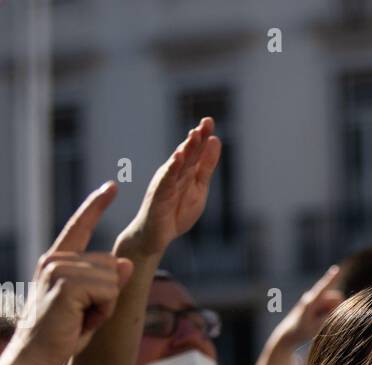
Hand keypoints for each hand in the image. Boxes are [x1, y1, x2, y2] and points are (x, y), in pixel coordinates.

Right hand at [0, 182, 133, 364]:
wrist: (33, 359)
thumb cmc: (59, 337)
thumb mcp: (89, 306)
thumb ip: (107, 283)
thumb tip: (127, 263)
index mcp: (56, 261)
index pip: (79, 226)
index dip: (96, 205)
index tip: (112, 187)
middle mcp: (54, 260)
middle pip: (110, 264)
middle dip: (108, 296)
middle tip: (82, 317)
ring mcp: (58, 270)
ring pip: (112, 279)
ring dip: (105, 306)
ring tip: (79, 320)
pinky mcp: (66, 284)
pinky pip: (108, 291)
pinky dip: (103, 312)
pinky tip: (80, 322)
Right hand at [118, 117, 221, 257]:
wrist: (156, 236)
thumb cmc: (176, 212)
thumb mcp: (198, 188)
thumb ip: (206, 167)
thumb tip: (215, 141)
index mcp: (185, 171)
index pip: (195, 151)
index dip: (202, 136)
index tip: (209, 121)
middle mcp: (174, 173)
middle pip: (187, 153)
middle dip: (196, 138)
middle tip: (206, 122)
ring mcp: (166, 183)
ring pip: (177, 164)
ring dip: (185, 149)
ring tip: (194, 135)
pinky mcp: (159, 195)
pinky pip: (166, 180)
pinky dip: (172, 168)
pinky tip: (177, 158)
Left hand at [275, 265, 342, 347]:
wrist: (288, 333)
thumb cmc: (300, 331)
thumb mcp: (315, 328)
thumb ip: (328, 316)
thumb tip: (338, 305)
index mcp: (310, 302)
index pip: (323, 288)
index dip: (331, 279)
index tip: (337, 269)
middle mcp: (312, 297)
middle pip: (335, 297)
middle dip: (337, 308)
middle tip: (325, 321)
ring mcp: (314, 299)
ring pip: (334, 302)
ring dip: (332, 311)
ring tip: (319, 322)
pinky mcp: (315, 302)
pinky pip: (329, 305)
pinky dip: (328, 313)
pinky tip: (318, 320)